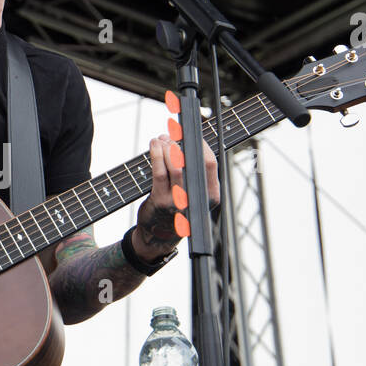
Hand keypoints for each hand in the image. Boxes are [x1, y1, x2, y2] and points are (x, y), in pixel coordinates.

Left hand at [133, 134, 218, 261]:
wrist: (159, 234)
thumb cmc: (177, 205)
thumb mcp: (194, 192)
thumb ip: (195, 170)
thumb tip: (185, 138)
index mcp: (211, 196)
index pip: (210, 164)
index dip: (201, 144)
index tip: (191, 131)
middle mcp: (197, 200)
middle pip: (193, 162)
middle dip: (181, 143)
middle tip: (172, 134)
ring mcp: (179, 201)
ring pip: (176, 166)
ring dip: (168, 147)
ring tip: (162, 139)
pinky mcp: (161, 202)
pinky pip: (159, 173)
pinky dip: (156, 154)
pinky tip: (154, 145)